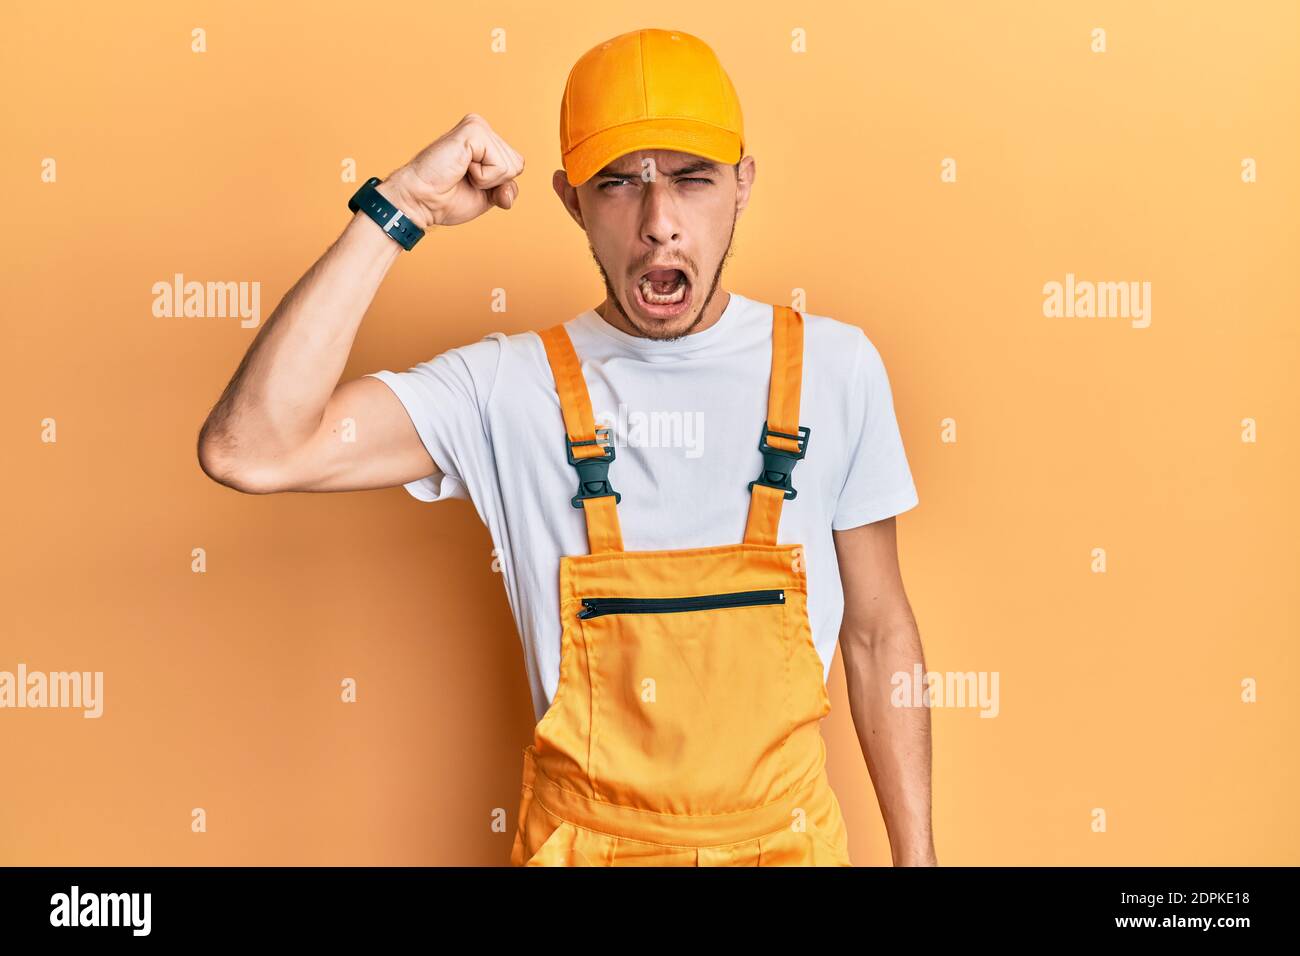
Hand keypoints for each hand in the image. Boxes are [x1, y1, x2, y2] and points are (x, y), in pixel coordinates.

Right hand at [377, 114, 524, 229]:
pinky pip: (500, 166)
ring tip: (461, 173)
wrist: (420, 201)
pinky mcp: (474, 131)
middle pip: (517, 165)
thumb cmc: (445, 199)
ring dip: (487, 180)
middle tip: (464, 179)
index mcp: (484, 140)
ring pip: (511, 166)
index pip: (516, 166)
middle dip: (495, 183)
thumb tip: (510, 192)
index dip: (499, 186)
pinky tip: (461, 169)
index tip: (470, 185)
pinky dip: (483, 178)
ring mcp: (477, 126)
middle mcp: (481, 128)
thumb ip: (505, 190)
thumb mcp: (486, 197)